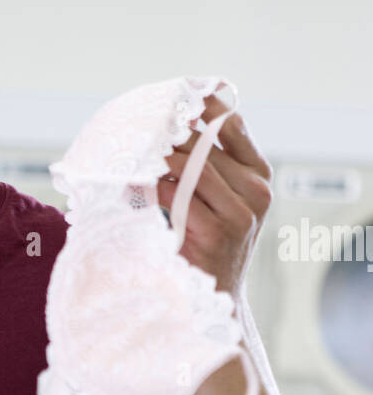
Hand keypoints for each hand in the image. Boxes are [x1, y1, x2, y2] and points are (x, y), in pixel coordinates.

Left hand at [155, 92, 272, 296]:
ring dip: (160, 159)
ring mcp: (240, 213)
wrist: (217, 294)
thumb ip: (208, 162)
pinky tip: (136, 187)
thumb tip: (171, 121)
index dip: (201, 106)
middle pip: (206, 143)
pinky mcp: (215, 233)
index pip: (232, 123)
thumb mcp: (219, 197)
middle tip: (139, 131)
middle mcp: (257, 190)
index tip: (170, 100)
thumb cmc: (209, 240)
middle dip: (169, 136)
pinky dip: (152, 187)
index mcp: (260, 174)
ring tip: (136, 158)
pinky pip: (176, 195)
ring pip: (193, 166)